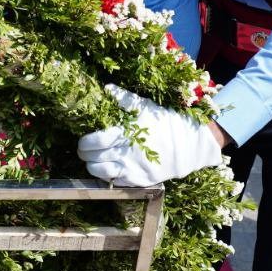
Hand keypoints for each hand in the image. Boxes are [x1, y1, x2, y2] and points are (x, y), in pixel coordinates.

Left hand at [76, 85, 222, 185]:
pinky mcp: (140, 181)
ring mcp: (134, 170)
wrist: (189, 146)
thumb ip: (123, 98)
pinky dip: (107, 176)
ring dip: (92, 167)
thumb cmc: (165, 122)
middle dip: (84, 154)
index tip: (82, 141)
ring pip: (101, 173)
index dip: (85, 142)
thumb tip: (106, 88)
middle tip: (83, 150)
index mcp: (128, 134)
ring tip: (93, 160)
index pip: (97, 141)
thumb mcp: (145, 106)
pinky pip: (115, 182)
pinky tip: (108, 168)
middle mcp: (128, 154)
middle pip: (95, 158)